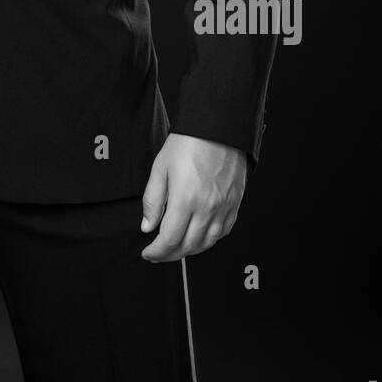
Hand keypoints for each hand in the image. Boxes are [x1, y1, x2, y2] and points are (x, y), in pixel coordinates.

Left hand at [140, 132, 246, 262]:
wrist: (217, 127)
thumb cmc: (188, 142)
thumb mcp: (160, 168)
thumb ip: (153, 200)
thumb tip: (147, 226)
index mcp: (186, 200)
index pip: (169, 240)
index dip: (156, 252)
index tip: (148, 253)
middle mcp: (207, 208)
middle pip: (188, 246)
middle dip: (170, 255)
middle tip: (158, 253)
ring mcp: (224, 207)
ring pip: (207, 243)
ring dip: (190, 250)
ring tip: (176, 247)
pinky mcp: (235, 203)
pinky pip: (223, 232)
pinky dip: (209, 240)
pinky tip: (199, 236)